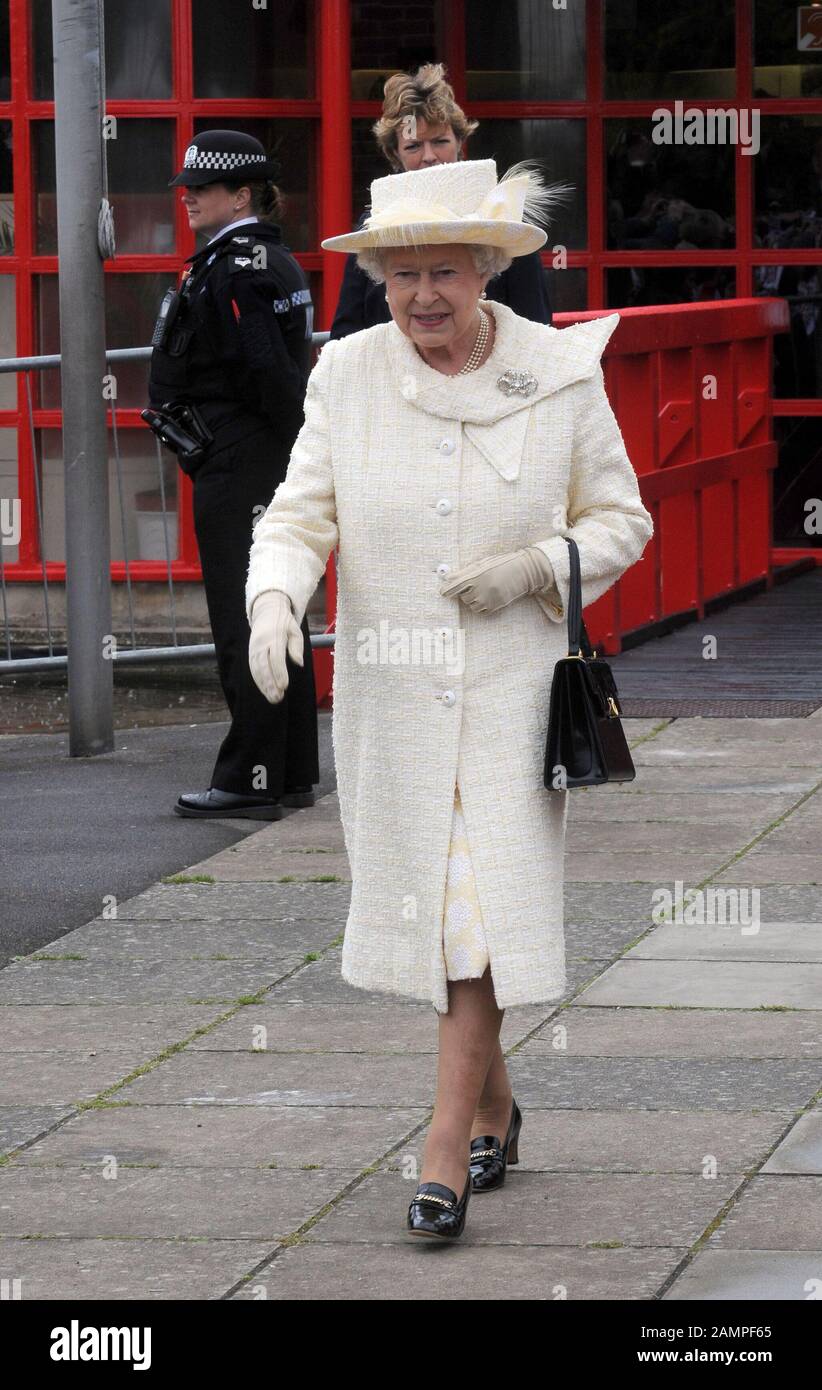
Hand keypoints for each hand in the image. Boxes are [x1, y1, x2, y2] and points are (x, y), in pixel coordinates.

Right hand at [248, 590, 303, 703]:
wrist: (266, 611)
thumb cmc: (284, 623)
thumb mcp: (295, 630)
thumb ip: (296, 646)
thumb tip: (299, 663)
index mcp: (274, 637)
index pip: (276, 658)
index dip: (279, 673)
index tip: (284, 686)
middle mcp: (262, 643)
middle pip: (264, 666)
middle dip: (270, 683)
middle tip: (278, 697)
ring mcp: (254, 648)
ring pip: (257, 669)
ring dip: (264, 685)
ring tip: (273, 698)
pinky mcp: (251, 652)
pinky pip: (253, 668)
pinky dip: (259, 681)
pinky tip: (265, 691)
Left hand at [439, 545, 555, 614]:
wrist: (524, 571)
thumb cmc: (501, 564)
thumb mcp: (482, 563)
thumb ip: (465, 572)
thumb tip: (448, 578)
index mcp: (475, 575)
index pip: (454, 586)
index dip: (447, 590)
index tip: (443, 592)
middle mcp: (480, 588)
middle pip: (462, 598)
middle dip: (466, 593)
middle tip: (477, 584)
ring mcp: (488, 598)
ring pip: (471, 605)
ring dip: (474, 600)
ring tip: (485, 590)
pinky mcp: (495, 606)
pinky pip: (481, 611)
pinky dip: (483, 606)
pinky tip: (491, 596)